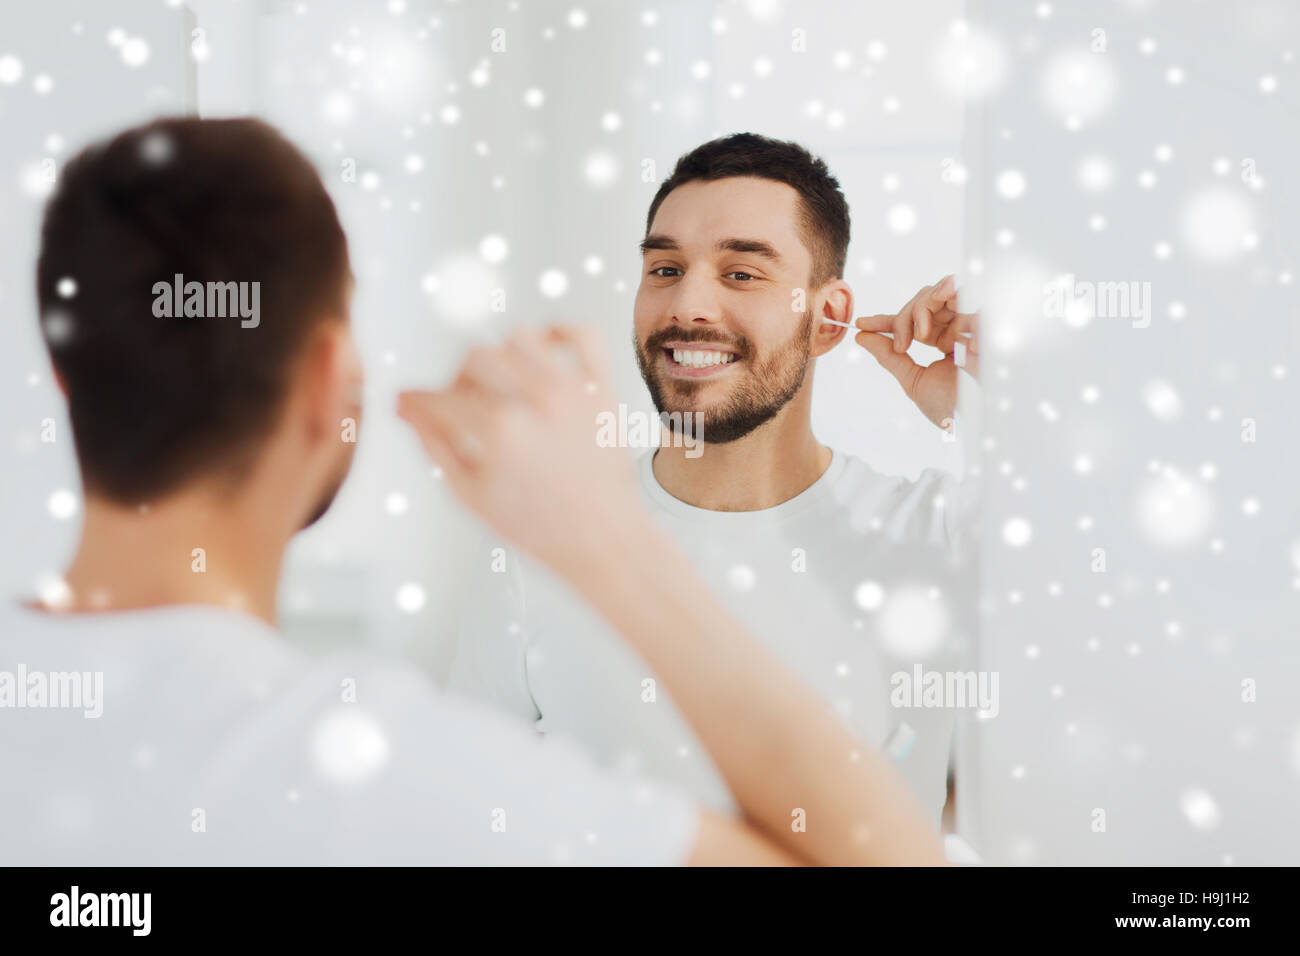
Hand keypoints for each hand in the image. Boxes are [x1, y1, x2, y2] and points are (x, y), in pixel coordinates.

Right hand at [396, 324, 650, 581]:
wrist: (603, 540)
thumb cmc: (540, 528)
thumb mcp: (471, 494)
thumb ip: (434, 444)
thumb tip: (405, 408)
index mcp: (500, 429)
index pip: (440, 397)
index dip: (414, 400)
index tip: (406, 400)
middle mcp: (537, 401)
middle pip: (475, 357)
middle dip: (457, 380)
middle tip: (459, 404)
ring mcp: (573, 390)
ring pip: (520, 337)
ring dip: (501, 355)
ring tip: (500, 385)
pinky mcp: (602, 389)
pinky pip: (582, 335)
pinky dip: (559, 333)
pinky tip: (543, 352)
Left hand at [854, 275, 979, 428]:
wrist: (979, 421)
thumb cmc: (950, 407)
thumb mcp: (914, 381)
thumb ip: (889, 356)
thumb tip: (861, 336)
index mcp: (942, 339)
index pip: (910, 321)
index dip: (885, 321)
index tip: (861, 324)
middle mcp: (958, 327)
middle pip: (924, 300)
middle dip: (906, 316)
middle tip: (904, 344)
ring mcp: (975, 323)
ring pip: (942, 292)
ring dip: (925, 308)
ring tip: (921, 334)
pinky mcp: (993, 323)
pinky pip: (971, 301)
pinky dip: (954, 312)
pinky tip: (950, 337)